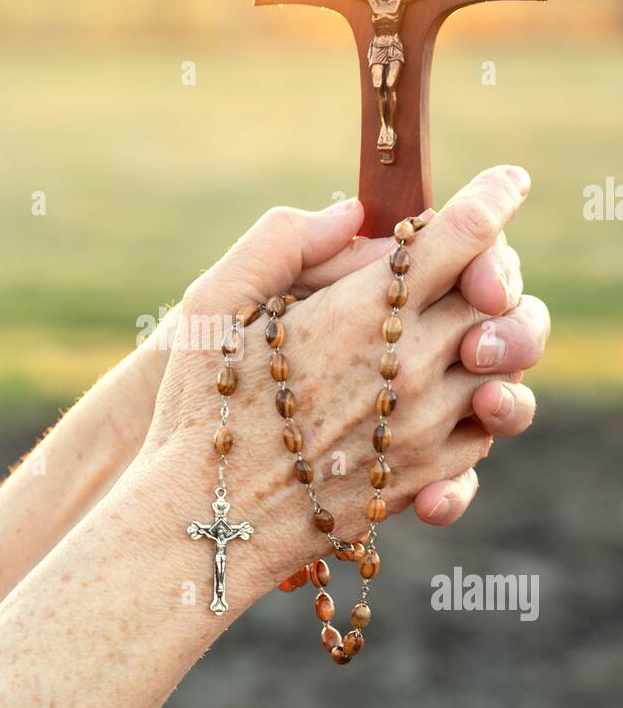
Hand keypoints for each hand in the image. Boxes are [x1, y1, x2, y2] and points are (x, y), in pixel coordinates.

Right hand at [145, 166, 547, 600]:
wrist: (206, 524)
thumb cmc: (200, 409)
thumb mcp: (214, 306)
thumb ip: (280, 241)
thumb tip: (350, 214)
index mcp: (363, 314)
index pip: (463, 237)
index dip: (494, 198)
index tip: (507, 182)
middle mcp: (409, 369)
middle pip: (500, 301)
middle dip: (500, 273)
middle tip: (475, 266)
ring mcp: (424, 429)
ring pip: (505, 370)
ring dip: (495, 344)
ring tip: (463, 335)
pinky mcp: (423, 478)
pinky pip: (484, 435)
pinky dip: (476, 409)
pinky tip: (439, 400)